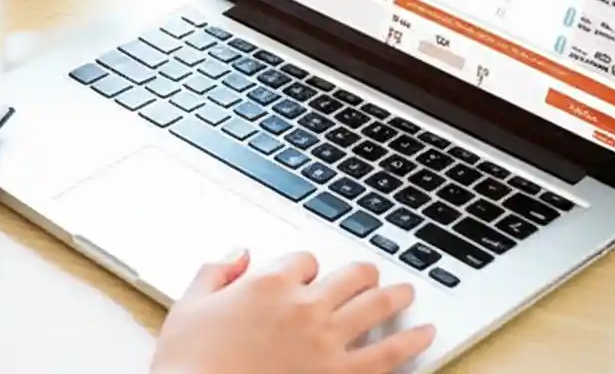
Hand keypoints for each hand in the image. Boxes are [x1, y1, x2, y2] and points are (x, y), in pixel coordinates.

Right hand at [151, 251, 434, 373]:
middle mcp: (304, 306)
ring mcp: (326, 342)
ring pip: (376, 306)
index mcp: (267, 284)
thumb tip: (238, 253)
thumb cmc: (190, 363)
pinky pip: (388, 354)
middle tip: (370, 274)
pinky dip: (411, 342)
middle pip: (350, 275)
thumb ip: (216, 272)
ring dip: (396, 295)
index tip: (305, 276)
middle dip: (362, 273)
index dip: (305, 267)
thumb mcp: (189, 306)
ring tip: (407, 292)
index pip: (303, 260)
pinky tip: (425, 335)